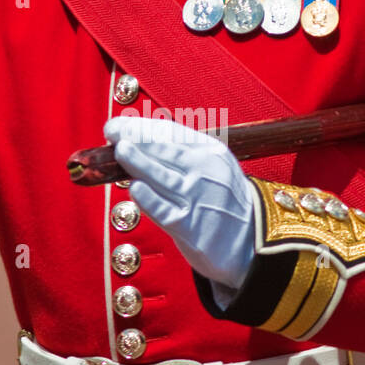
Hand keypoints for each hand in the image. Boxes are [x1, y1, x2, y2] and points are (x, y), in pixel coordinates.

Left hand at [103, 117, 255, 288]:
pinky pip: (162, 209)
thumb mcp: (212, 166)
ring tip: (120, 151)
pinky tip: (134, 189)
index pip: (170, 133)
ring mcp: (197, 198)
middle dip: (134, 138)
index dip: (140, 126)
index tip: (119, 125)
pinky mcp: (189, 226)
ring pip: (160, 175)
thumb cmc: (222, 200)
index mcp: (210, 152)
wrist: (251, 239)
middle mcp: (205, 171)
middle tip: (112, 132)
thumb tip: (137, 136)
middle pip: (163, 150)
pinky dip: (147, 198)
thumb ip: (180, 152)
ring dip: (136, 161)